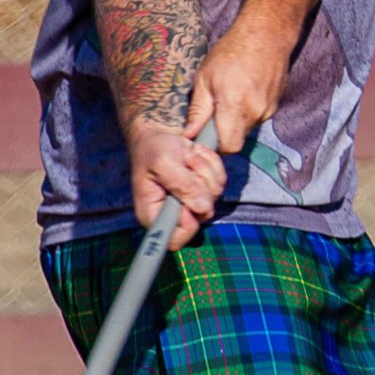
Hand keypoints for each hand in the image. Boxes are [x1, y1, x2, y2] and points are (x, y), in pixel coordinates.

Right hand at [127, 121, 225, 250]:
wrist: (159, 134)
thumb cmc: (153, 149)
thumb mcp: (164, 163)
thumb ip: (182, 186)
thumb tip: (203, 208)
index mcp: (153, 215)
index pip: (174, 240)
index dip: (187, 223)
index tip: (186, 201)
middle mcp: (174, 214)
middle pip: (202, 215)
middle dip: (198, 184)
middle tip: (183, 164)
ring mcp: (192, 203)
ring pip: (214, 195)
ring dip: (203, 169)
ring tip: (185, 156)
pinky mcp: (204, 190)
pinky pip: (221, 181)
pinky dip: (211, 164)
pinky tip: (194, 155)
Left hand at [186, 15, 290, 154]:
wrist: (267, 33)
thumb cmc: (231, 51)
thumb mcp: (204, 78)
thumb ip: (198, 110)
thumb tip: (189, 134)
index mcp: (235, 106)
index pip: (228, 147)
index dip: (216, 147)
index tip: (206, 136)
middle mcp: (255, 112)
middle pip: (237, 138)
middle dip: (224, 130)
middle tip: (214, 109)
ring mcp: (269, 109)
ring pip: (247, 127)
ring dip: (236, 118)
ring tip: (231, 93)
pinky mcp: (276, 104)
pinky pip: (257, 116)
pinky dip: (248, 109)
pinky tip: (244, 89)